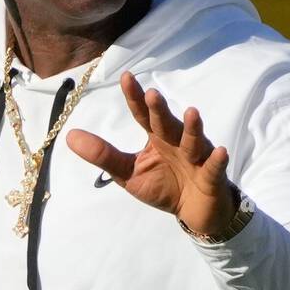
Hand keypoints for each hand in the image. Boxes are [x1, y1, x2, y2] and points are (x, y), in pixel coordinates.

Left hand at [66, 71, 238, 235]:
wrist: (195, 211)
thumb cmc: (163, 186)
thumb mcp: (128, 173)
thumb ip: (103, 155)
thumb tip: (70, 137)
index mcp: (156, 137)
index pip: (143, 115)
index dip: (136, 98)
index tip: (126, 78)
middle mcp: (177, 141)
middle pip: (167, 123)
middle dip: (161, 110)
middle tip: (152, 94)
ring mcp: (197, 157)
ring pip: (194, 140)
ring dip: (193, 128)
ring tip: (192, 113)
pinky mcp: (212, 176)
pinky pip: (214, 166)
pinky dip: (217, 160)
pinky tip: (219, 151)